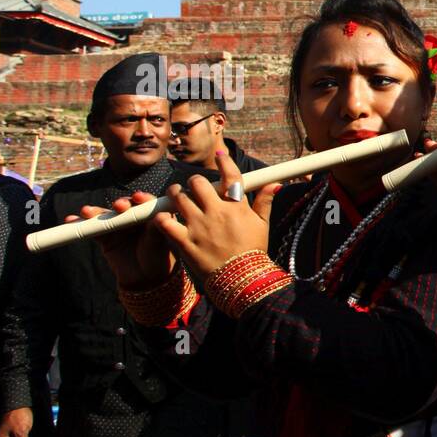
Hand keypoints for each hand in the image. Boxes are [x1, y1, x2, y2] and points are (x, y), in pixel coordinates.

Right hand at [73, 192, 173, 289]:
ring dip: (95, 211)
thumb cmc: (158, 260)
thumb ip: (157, 229)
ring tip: (86, 212)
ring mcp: (118, 226)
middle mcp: (134, 217)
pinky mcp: (105, 236)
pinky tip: (71, 220)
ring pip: (106, 215)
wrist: (144, 281)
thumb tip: (160, 214)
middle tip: (118, 207)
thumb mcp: (159, 244)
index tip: (138, 198)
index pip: (147, 203)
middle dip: (120, 204)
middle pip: (125, 206)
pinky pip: (92, 229)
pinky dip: (81, 224)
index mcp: (151, 216)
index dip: (142, 198)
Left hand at [155, 151, 278, 276]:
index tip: (220, 155)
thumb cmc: (254, 252)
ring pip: (178, 197)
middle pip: (198, 183)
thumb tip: (274, 184)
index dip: (225, 162)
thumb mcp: (263, 226)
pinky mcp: (184, 241)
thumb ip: (265, 202)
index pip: (230, 176)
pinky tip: (164, 216)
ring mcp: (199, 226)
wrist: (243, 280)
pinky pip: (165, 222)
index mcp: (237, 208)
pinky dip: (161, 217)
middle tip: (193, 187)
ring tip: (176, 195)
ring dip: (175, 193)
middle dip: (194, 182)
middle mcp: (217, 213)